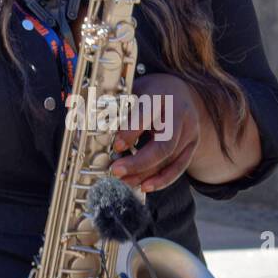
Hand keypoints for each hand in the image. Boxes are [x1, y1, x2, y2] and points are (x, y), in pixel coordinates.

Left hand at [108, 73, 204, 192]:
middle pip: (164, 143)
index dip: (132, 130)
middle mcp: (180, 112)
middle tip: (116, 170)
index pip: (148, 112)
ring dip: (145, 174)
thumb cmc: (149, 93)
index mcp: (161, 93)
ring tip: (124, 181)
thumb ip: (117, 107)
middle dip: (139, 162)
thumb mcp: (133, 90)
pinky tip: (144, 186)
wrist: (179, 93)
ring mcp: (189, 130)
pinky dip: (161, 180)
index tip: (116, 145)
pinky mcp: (192, 145)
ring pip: (170, 159)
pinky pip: (178, 167)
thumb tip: (85, 119)